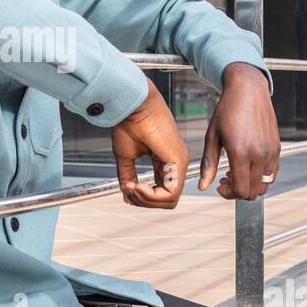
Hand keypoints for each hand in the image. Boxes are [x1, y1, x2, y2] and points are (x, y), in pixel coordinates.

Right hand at [109, 79, 189, 208]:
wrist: (133, 105)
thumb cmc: (130, 121)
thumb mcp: (126, 155)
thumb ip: (128, 175)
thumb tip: (127, 192)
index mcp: (165, 160)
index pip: (161, 191)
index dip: (143, 197)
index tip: (127, 189)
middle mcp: (176, 163)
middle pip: (167, 199)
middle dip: (144, 201)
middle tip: (128, 191)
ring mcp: (180, 163)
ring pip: (170, 200)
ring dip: (147, 200)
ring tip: (133, 188)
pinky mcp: (179, 161)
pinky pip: (171, 193)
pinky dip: (152, 196)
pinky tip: (139, 186)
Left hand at [197, 62, 279, 200]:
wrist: (248, 90)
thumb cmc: (227, 111)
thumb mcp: (212, 136)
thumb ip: (208, 164)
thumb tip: (203, 187)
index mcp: (241, 153)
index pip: (241, 190)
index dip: (229, 194)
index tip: (219, 186)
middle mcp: (260, 154)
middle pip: (254, 192)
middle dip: (238, 192)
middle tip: (225, 180)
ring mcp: (271, 152)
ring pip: (265, 185)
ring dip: (250, 185)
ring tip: (236, 172)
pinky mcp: (277, 147)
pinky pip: (272, 173)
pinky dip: (260, 176)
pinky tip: (247, 165)